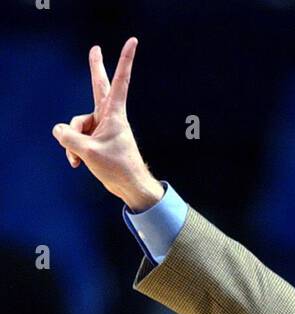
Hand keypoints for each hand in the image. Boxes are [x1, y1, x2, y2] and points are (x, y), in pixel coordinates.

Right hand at [51, 37, 161, 209]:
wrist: (129, 187)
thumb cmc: (117, 168)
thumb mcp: (88, 151)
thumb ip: (69, 138)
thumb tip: (58, 131)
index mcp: (114, 113)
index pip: (120, 81)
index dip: (125, 60)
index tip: (133, 41)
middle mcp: (108, 116)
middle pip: (98, 87)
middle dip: (95, 69)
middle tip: (95, 49)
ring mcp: (101, 127)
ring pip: (77, 125)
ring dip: (73, 142)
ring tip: (78, 158)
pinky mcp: (97, 139)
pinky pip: (78, 138)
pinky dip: (74, 150)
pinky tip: (76, 162)